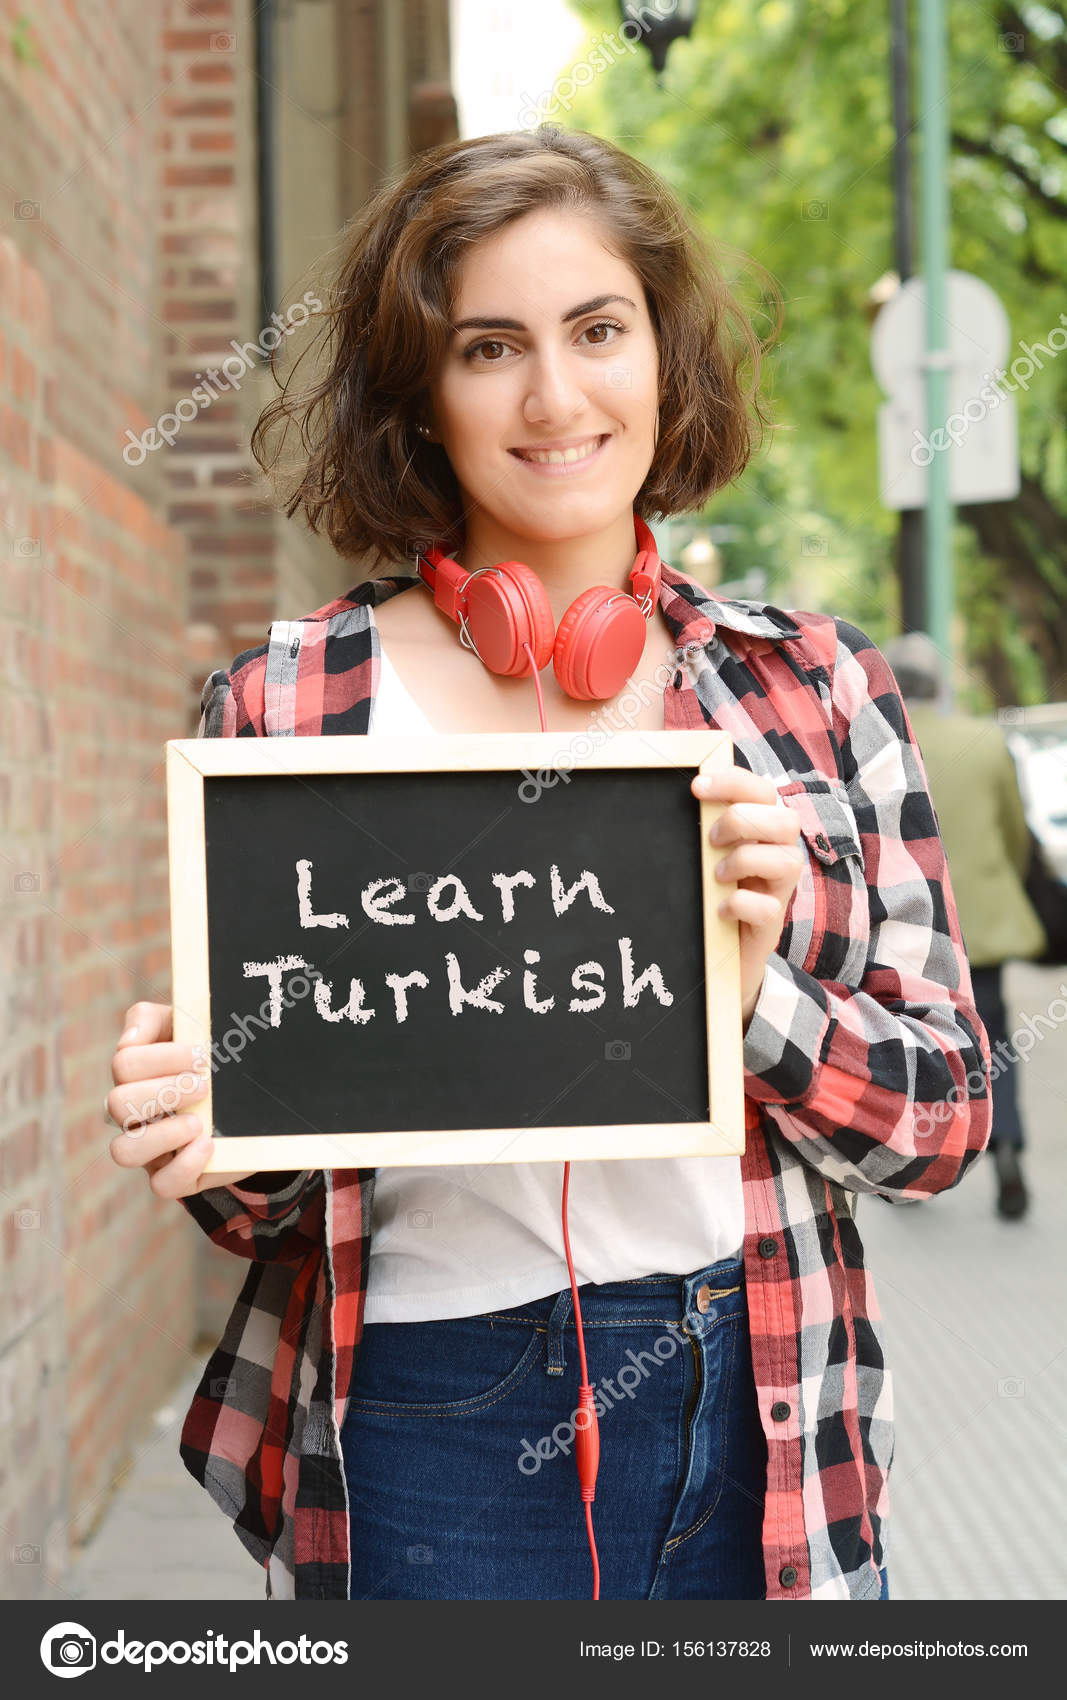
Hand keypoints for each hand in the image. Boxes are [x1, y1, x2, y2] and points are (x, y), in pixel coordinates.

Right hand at [107, 1001, 256, 1197]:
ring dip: (162, 1134)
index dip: (161, 1058)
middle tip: (204, 1085)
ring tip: (198, 1121)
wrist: (250, 1096)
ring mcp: (153, 1148)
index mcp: (134, 1075)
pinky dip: (183, 1165)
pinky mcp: (179, 1175)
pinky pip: (162, 1185)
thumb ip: (149, 1019)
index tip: (201, 1055)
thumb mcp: (186, 1024)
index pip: (124, 1064)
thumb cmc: (208, 1055)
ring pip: (123, 1152)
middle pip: (117, 1105)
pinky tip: (207, 1144)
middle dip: (165, 1091)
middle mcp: (135, 1114)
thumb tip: (128, 1040)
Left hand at [691, 768, 804, 1028]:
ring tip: (717, 875)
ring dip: (746, 860)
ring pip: (789, 861)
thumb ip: (705, 827)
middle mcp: (778, 856)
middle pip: (787, 820)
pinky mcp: (771, 925)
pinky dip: (741, 903)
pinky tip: (720, 908)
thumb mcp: (705, 856)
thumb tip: (684, 792)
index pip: (764, 792)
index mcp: (762, 832)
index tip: (696, 787)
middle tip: (711, 838)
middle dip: (744, 821)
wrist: (717, 956)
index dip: (735, 782)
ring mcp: (778, 891)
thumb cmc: (708, 893)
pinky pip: (768, 907)